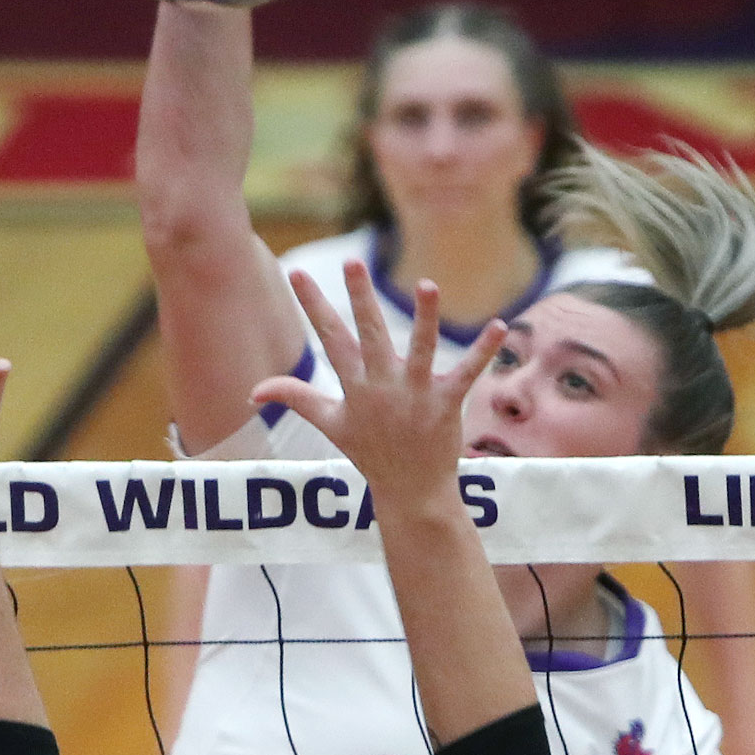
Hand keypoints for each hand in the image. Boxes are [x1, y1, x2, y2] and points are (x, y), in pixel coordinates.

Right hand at [252, 260, 503, 502]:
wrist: (410, 492)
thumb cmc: (370, 453)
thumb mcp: (330, 424)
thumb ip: (296, 399)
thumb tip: (255, 391)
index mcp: (354, 386)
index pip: (329, 337)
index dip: (313, 305)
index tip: (295, 273)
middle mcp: (382, 386)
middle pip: (368, 335)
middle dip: (359, 298)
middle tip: (352, 261)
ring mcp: (415, 395)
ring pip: (419, 349)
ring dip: (424, 317)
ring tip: (428, 285)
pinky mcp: (446, 404)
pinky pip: (466, 373)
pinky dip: (483, 351)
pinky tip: (499, 326)